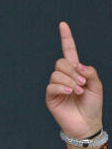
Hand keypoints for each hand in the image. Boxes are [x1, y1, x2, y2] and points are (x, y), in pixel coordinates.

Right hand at [45, 21, 103, 139]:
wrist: (87, 124)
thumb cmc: (93, 105)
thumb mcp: (97, 85)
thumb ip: (90, 71)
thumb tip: (77, 66)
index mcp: (76, 71)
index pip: (69, 51)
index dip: (66, 38)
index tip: (63, 25)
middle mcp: (64, 77)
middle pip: (61, 62)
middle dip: (73, 71)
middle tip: (83, 83)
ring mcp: (56, 87)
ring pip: (57, 73)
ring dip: (70, 81)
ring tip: (78, 91)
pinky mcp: (51, 98)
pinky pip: (52, 85)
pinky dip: (62, 87)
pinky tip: (70, 92)